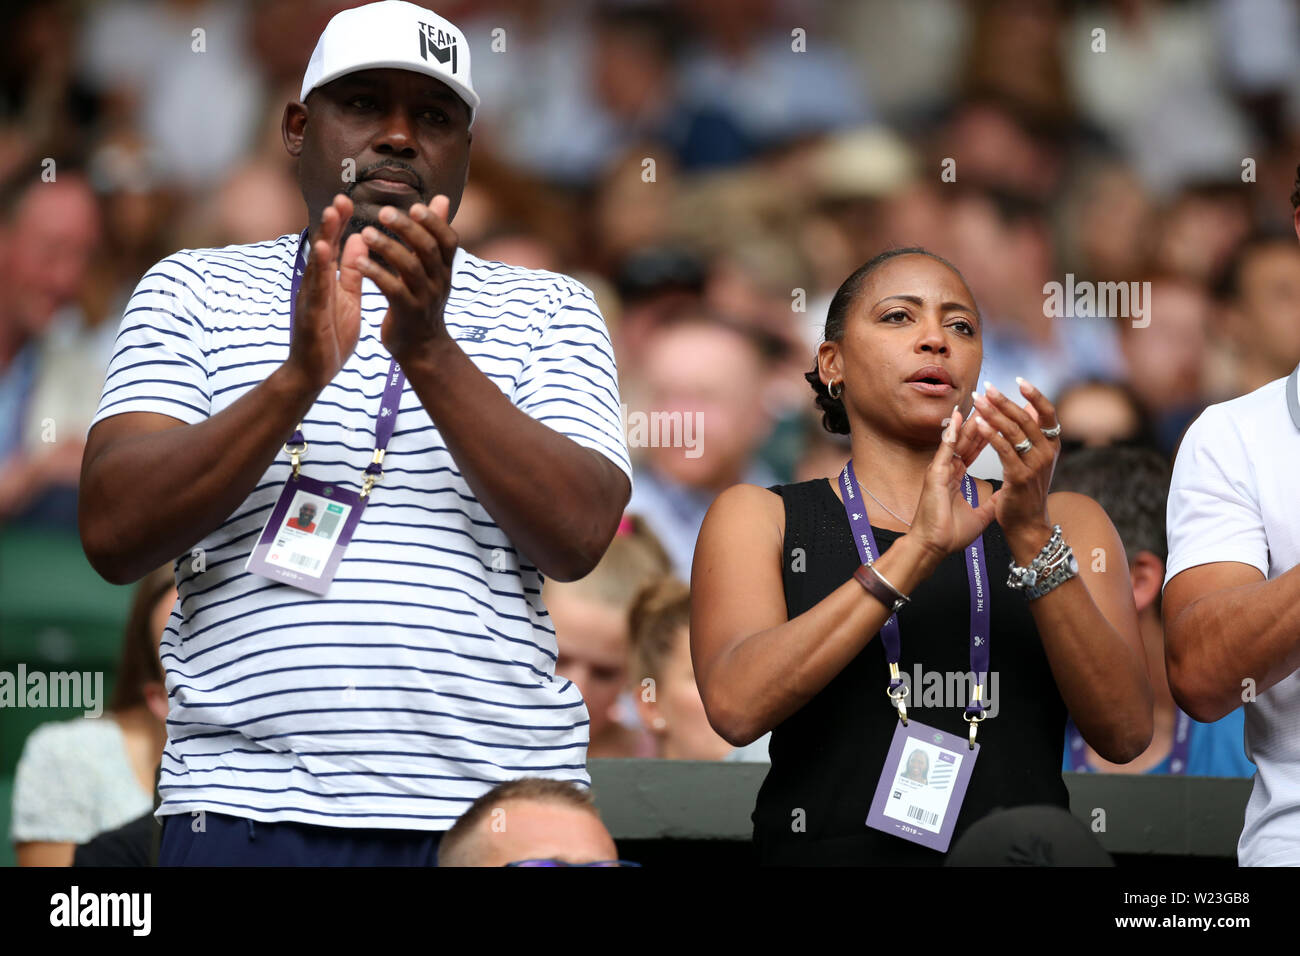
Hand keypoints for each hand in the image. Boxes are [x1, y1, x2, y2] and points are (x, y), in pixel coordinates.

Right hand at [286, 194, 365, 391]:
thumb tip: (360, 242)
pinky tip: (325, 252)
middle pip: (323, 247)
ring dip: (323, 237)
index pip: (334, 246)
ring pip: (317, 263)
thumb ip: (352, 273)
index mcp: (327, 281)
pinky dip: (320, 269)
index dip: (340, 224)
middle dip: (331, 223)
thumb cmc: (331, 335)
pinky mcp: (310, 314)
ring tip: (331, 214)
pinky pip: (316, 289)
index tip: (348, 200)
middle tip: (340, 198)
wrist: (314, 372)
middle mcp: (315, 284)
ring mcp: (310, 298)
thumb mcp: (348, 300)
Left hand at [355, 196, 457, 366]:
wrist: (423, 349)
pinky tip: (358, 262)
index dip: (435, 222)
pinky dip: (376, 273)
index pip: (448, 240)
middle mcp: (439, 282)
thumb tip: (441, 198)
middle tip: (382, 212)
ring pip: (410, 267)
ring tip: (365, 233)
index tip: (414, 206)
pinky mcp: (407, 314)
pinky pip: (392, 289)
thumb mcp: (434, 268)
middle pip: (428, 249)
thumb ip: (433, 233)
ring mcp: (424, 298)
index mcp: (445, 269)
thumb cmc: (423, 301)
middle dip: (406, 228)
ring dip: (387, 247)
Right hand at [906, 405, 996, 568]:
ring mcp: (939, 470)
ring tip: (980, 402)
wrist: (933, 548)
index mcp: (954, 478)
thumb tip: (1006, 495)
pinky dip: (952, 433)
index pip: (973, 451)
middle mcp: (946, 470)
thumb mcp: (980, 516)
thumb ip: (991, 502)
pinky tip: (959, 418)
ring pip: (957, 441)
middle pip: (966, 441)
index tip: (1000, 421)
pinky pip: (945, 449)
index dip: (986, 435)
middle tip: (993, 403)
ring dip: (969, 422)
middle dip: (980, 422)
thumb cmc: (949, 535)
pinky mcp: (934, 474)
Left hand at [970, 378, 1059, 551]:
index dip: (1035, 395)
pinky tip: (978, 424)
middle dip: (1005, 401)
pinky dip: (991, 435)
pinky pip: (1004, 450)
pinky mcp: (1020, 477)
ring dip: (993, 413)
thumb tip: (1029, 407)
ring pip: (1014, 431)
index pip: (1048, 414)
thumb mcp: (1035, 459)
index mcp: (1052, 446)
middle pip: (1026, 418)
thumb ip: (1034, 434)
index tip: (1019, 380)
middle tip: (987, 388)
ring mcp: (1035, 465)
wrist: (1027, 524)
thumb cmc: (1027, 490)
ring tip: (978, 401)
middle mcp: (1048, 453)